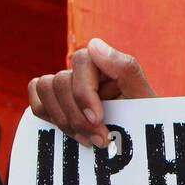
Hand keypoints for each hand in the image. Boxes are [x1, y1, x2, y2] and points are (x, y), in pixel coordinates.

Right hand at [27, 38, 155, 147]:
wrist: (144, 140)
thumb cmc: (146, 118)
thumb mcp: (144, 97)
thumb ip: (126, 69)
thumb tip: (95, 44)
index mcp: (106, 63)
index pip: (81, 60)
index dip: (84, 93)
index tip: (98, 120)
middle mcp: (84, 71)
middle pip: (60, 81)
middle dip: (76, 116)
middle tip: (99, 140)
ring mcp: (68, 86)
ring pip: (45, 89)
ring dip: (64, 120)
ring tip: (88, 140)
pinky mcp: (56, 103)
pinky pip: (37, 101)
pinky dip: (49, 118)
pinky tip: (73, 134)